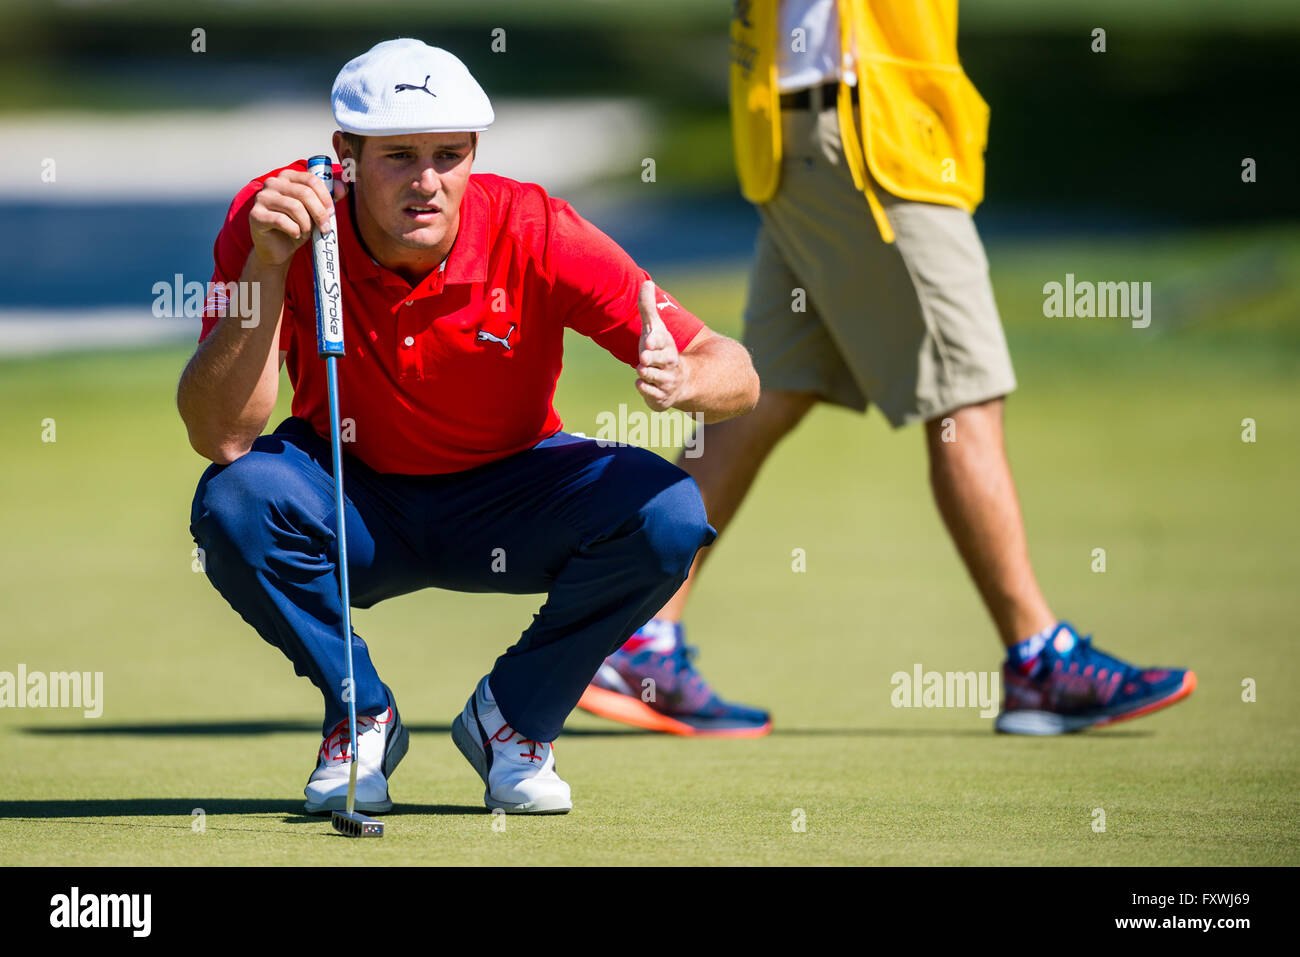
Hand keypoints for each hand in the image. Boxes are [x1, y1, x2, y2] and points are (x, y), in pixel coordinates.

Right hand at [249, 168, 346, 267]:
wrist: (278, 249)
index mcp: (287, 177)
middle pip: (304, 193)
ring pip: (294, 207)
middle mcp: (272, 183)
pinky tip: (295, 235)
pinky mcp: (255, 215)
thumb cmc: (298, 226)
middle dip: (319, 213)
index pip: (311, 179)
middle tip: (325, 228)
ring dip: (306, 224)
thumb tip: (342, 187)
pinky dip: (294, 230)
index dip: (326, 197)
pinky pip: (281, 220)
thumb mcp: (316, 211)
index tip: (332, 212)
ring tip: (307, 232)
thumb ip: (329, 198)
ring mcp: (262, 197)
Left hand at [635, 280, 687, 411]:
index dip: (655, 341)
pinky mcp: (661, 397)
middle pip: (661, 360)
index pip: (661, 341)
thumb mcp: (654, 330)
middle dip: (652, 359)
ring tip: (642, 370)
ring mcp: (666, 381)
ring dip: (647, 375)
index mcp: (666, 346)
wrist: (678, 381)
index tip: (648, 340)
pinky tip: (641, 385)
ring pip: (655, 378)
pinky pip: (652, 395)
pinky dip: (646, 391)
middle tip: (643, 359)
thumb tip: (646, 282)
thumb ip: (648, 309)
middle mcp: (669, 364)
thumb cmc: (660, 351)